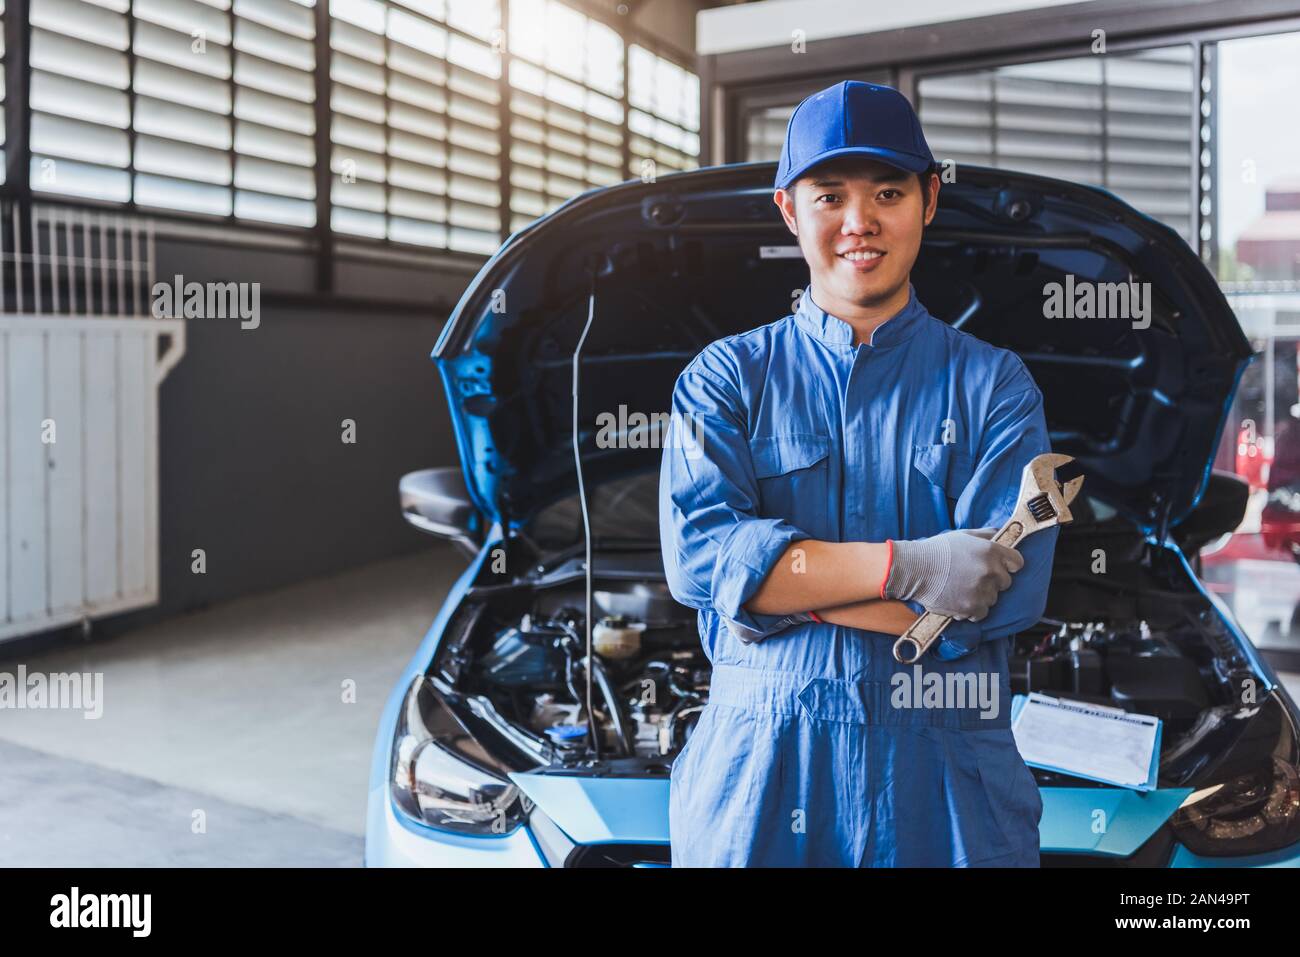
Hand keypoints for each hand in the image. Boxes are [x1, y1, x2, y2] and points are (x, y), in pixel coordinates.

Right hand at [882, 527, 1022, 620]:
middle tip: (973, 578)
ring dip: (981, 595)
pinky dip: (972, 609)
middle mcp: (990, 571)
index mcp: (991, 551)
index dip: (1009, 565)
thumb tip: (1001, 534)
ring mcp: (982, 590)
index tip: (999, 567)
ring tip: (962, 588)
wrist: (914, 569)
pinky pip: (982, 613)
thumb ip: (986, 534)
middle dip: (993, 581)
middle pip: (1006, 582)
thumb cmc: (937, 550)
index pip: (1018, 562)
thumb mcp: (963, 535)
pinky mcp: (972, 607)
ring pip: (993, 598)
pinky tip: (959, 599)